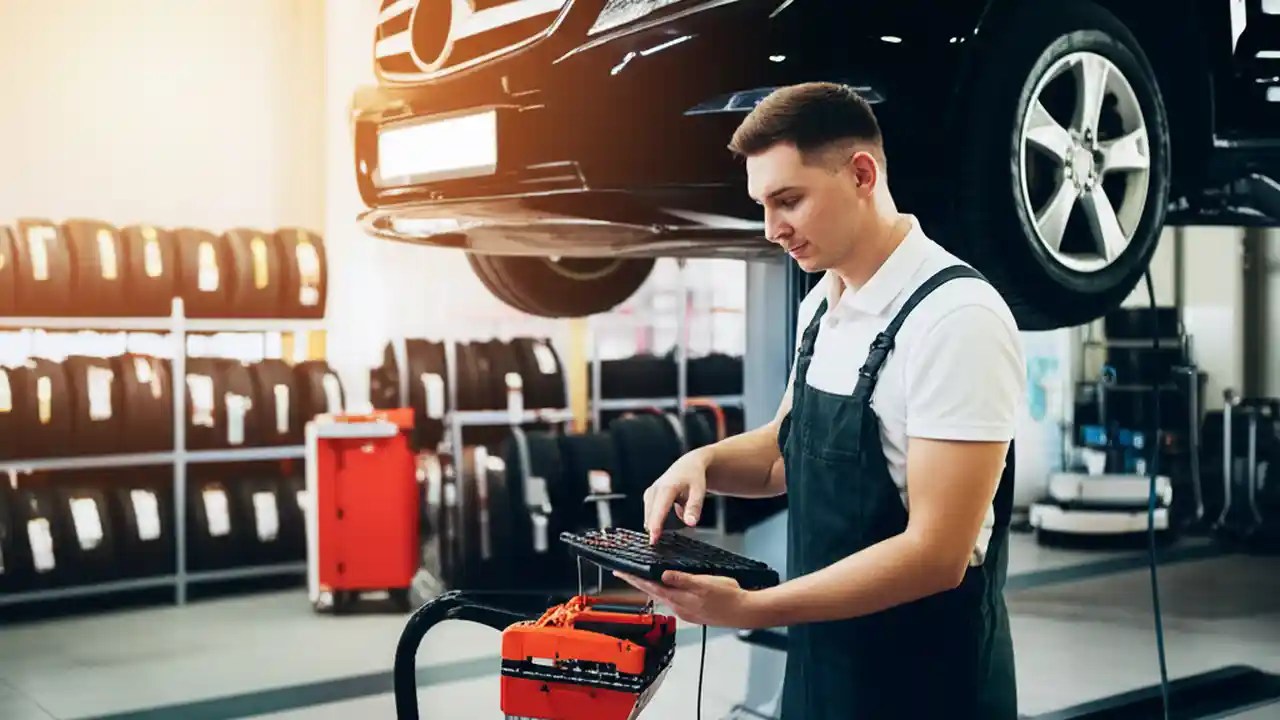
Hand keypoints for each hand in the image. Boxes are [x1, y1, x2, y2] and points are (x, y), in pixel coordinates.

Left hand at [614, 570, 762, 628]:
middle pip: (652, 591)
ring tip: (638, 577)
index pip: (650, 586)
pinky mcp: (693, 610)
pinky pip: (672, 598)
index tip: (620, 572)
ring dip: (649, 586)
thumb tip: (663, 575)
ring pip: (662, 595)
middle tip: (622, 573)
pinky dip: (664, 590)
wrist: (744, 612)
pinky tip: (664, 586)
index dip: (634, 579)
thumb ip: (682, 579)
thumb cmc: (728, 597)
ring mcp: (686, 610)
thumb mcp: (705, 583)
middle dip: (636, 582)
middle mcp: (679, 606)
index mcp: (679, 599)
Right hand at [643, 452, 708, 542]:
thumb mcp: (699, 491)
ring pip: (649, 515)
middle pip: (650, 515)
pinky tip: (667, 523)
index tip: (654, 540)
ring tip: (666, 534)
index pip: (659, 510)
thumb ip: (694, 507)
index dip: (655, 526)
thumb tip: (690, 523)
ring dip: (656, 525)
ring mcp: (650, 493)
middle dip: (654, 529)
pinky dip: (657, 520)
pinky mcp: (649, 496)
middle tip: (660, 545)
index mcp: (667, 488)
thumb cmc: (694, 477)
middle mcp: (655, 489)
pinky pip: (651, 513)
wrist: (688, 465)